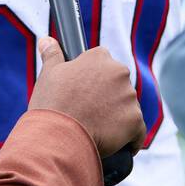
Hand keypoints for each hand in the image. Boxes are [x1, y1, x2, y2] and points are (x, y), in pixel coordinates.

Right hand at [29, 38, 145, 157]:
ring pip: (127, 108)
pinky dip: (129, 138)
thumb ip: (52, 55)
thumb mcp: (48, 74)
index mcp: (99, 57)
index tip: (83, 92)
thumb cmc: (52, 105)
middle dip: (107, 98)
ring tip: (96, 130)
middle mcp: (119, 73)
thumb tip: (46, 40)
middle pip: (118, 86)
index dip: (92, 80)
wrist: (57, 137)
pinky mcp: (135, 121)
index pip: (103, 64)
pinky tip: (115, 145)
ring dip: (117, 117)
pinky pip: (137, 131)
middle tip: (88, 112)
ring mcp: (129, 97)